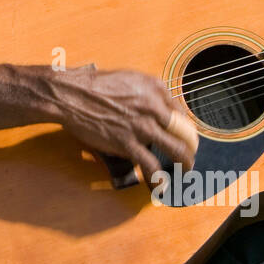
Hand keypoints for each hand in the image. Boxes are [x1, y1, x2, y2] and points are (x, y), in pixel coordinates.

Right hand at [54, 64, 198, 184]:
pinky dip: (159, 178)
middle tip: (189, 156)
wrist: (71, 95)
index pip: (182, 112)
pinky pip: (152, 166)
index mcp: (155, 88)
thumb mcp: (128, 78)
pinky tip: (161, 185)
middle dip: (191, 147)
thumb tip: (157, 108)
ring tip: (184, 171)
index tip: (185, 137)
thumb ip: (147, 93)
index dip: (187, 129)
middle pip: (186, 132)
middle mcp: (154, 107)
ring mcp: (143, 127)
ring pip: (177, 150)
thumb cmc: (94, 86)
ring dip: (185, 163)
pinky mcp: (128, 144)